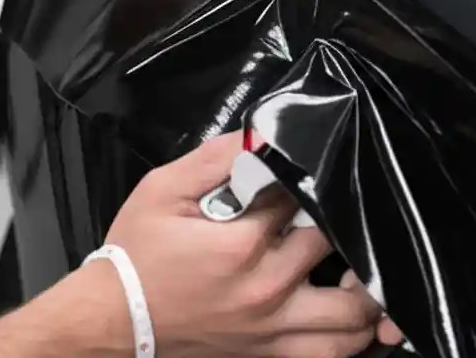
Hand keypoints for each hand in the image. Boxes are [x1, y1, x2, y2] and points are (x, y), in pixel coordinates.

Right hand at [99, 132, 402, 357]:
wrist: (110, 322)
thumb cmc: (135, 257)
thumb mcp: (162, 191)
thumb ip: (213, 159)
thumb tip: (258, 138)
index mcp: (242, 248)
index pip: (303, 204)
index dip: (307, 185)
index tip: (300, 180)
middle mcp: (266, 294)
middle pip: (347, 267)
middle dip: (351, 240)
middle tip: (341, 224)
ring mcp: (270, 334)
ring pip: (352, 326)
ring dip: (365, 300)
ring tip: (355, 274)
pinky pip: (329, 356)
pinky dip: (348, 339)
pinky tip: (345, 316)